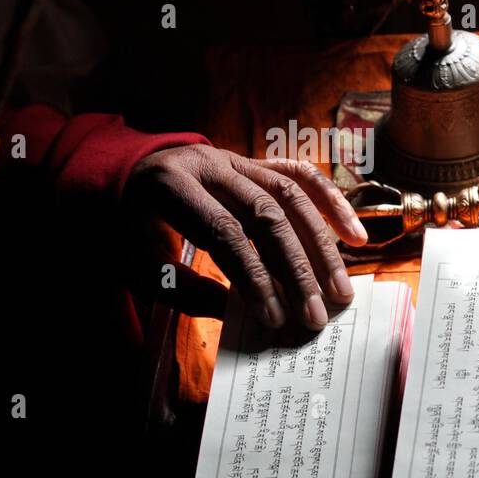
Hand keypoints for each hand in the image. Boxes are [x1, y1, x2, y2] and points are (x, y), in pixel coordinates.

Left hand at [123, 145, 367, 329]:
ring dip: (321, 244)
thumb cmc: (129, 227)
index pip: (224, 233)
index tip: (275, 319)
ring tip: (340, 289)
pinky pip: (300, 174)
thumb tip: (236, 312)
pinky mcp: (255, 161)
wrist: (125, 176)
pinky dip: (330, 202)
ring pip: (291, 195)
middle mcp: (209, 164)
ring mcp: (236, 158)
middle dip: (296, 269)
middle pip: (266, 214)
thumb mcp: (136, 263)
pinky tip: (353, 236)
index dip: (253, 277)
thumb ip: (182, 288)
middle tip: (316, 315)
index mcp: (171, 186)